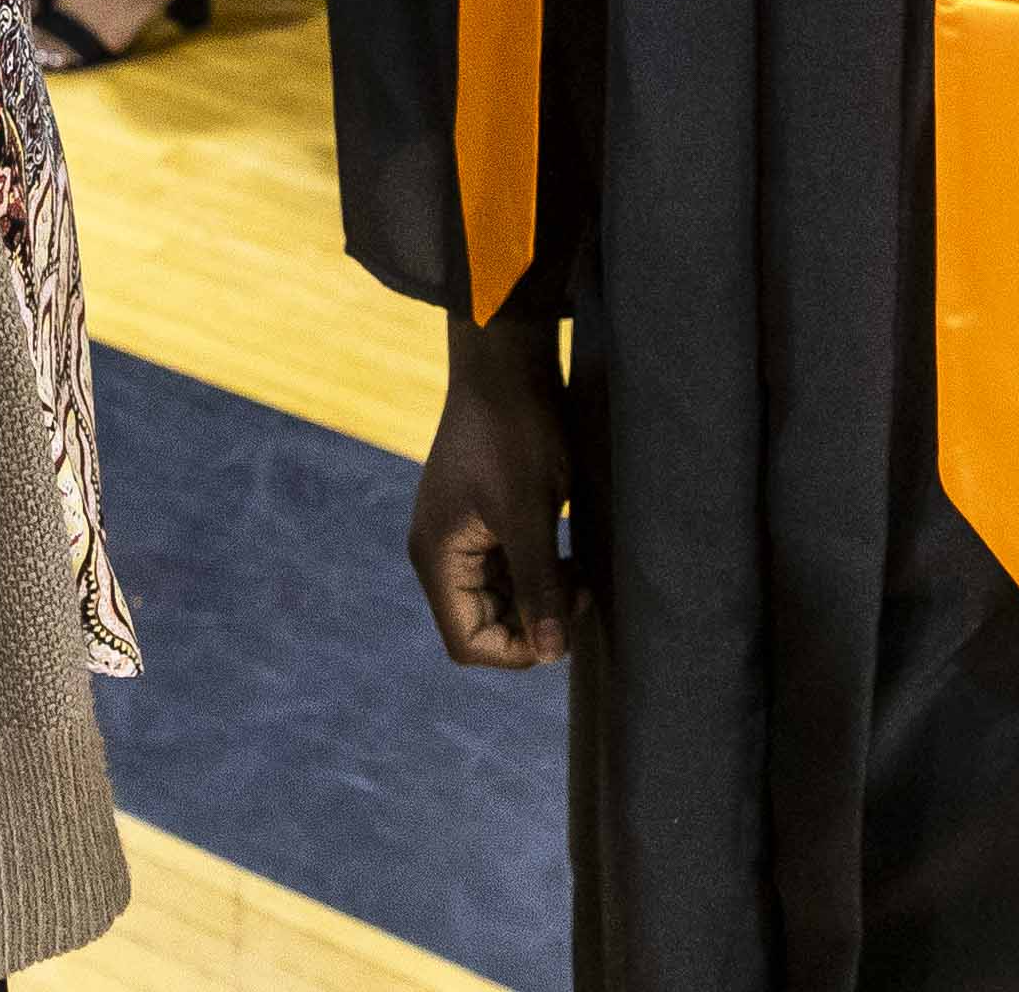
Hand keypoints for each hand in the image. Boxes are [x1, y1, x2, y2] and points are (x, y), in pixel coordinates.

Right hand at [407, 317, 574, 668]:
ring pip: (500, 598)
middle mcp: (440, 553)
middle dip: (534, 621)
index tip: (563, 626)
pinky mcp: (481, 519)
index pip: (468, 641)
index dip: (517, 650)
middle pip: (484, 623)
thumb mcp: (531, 513)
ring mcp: (460, 535)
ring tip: (579, 573)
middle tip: (580, 591)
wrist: (506, 363)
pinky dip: (538, 573)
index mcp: (438, 557)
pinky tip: (568, 555)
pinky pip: (506, 568)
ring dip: (540, 596)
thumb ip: (540, 585)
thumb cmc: (513, 432)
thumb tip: (552, 654)